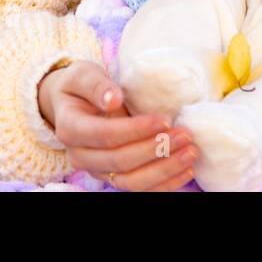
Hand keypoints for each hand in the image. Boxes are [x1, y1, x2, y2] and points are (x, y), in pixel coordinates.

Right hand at [37, 60, 196, 190]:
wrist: (72, 103)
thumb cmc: (80, 85)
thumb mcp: (83, 74)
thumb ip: (96, 85)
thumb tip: (113, 99)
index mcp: (71, 129)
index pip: (105, 136)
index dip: (136, 131)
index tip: (165, 121)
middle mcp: (81, 156)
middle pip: (120, 162)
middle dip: (156, 150)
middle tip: (185, 135)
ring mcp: (97, 170)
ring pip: (130, 182)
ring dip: (164, 171)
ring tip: (190, 153)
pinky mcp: (113, 176)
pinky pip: (138, 188)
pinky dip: (163, 184)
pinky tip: (185, 170)